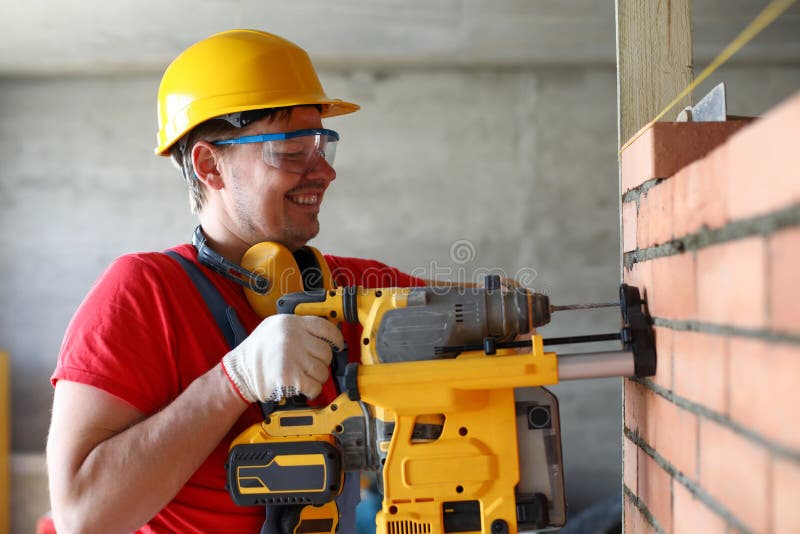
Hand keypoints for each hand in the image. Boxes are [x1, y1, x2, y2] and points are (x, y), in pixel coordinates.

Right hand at [222, 314, 343, 402]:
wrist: (238, 373)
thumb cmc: (256, 351)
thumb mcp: (274, 326)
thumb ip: (298, 327)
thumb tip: (323, 334)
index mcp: (291, 323)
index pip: (325, 327)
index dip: (336, 338)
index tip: (338, 344)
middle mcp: (293, 338)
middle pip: (326, 352)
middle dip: (322, 362)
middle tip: (311, 365)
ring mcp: (292, 357)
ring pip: (323, 370)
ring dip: (317, 377)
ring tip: (304, 376)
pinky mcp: (290, 377)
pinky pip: (315, 386)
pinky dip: (312, 390)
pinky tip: (304, 387)